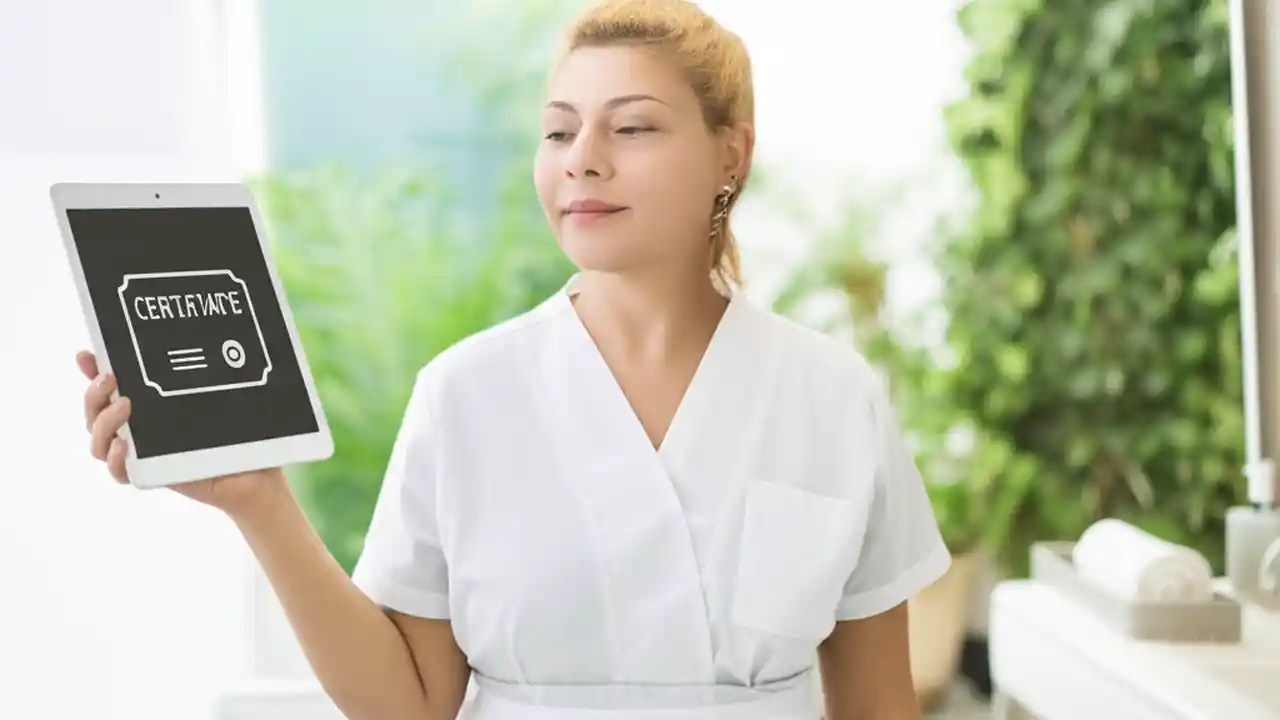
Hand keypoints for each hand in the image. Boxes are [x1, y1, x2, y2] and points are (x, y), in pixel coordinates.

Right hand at [77, 349, 287, 515]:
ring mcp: (142, 452)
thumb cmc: (234, 430)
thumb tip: (185, 341)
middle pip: (94, 413)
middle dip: (94, 395)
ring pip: (99, 441)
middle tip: (112, 380)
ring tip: (124, 408)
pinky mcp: (151, 475)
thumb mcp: (214, 394)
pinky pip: (120, 472)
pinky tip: (125, 446)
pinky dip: (116, 460)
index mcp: (147, 405)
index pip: (109, 387)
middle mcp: (138, 427)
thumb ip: (195, 376)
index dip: (92, 370)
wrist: (253, 472)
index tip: (86, 355)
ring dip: (102, 423)